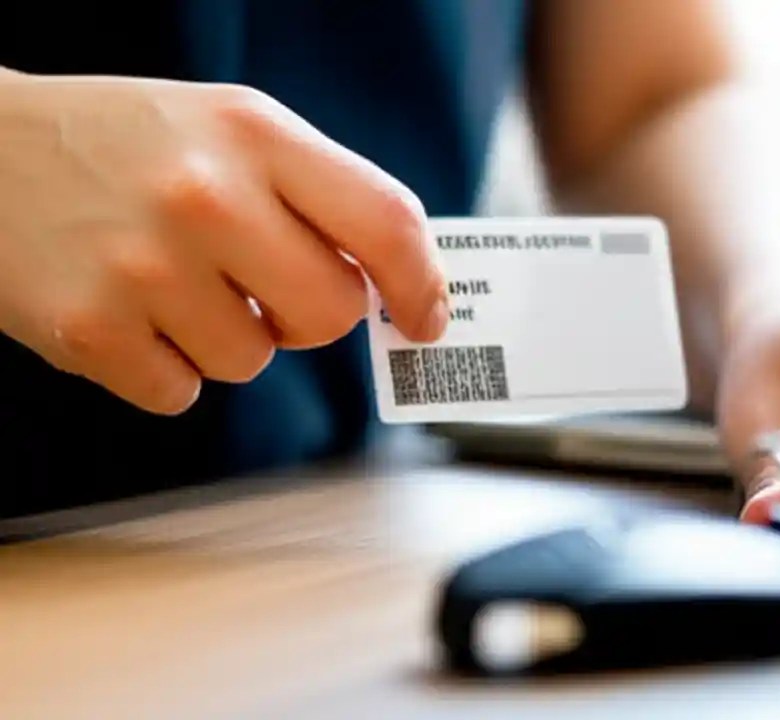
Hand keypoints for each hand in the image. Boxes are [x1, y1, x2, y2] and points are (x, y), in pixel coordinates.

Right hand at [0, 71, 446, 413]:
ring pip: (253, 360)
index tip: (425, 318)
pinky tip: (131, 311)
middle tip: (268, 290)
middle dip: (312, 316)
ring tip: (172, 280)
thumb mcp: (230, 129)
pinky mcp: (89, 330)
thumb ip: (319, 194)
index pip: (386, 223)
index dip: (421, 284)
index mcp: (254, 136)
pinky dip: (166, 366)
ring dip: (228, 336)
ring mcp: (144, 267)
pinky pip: (183, 391)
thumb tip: (397, 286)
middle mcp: (205, 197)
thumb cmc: (127, 145)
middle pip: (331, 313)